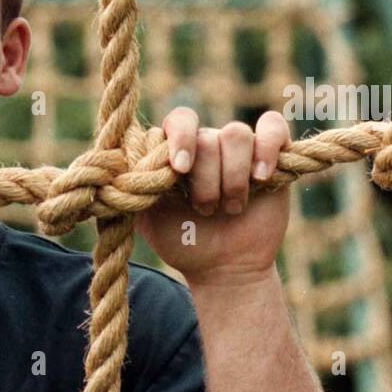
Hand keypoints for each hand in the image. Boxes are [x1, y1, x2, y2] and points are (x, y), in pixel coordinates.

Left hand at [135, 108, 290, 285]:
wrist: (223, 268)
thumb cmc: (183, 242)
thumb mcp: (148, 220)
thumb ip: (133, 189)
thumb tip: (118, 165)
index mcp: (175, 153)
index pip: (176, 123)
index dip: (179, 140)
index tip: (180, 169)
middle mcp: (205, 145)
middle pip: (206, 135)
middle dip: (206, 176)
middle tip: (204, 209)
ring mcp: (237, 149)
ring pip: (236, 134)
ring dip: (232, 176)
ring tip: (231, 208)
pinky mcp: (270, 155)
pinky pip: (273, 128)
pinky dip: (268, 148)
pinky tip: (260, 177)